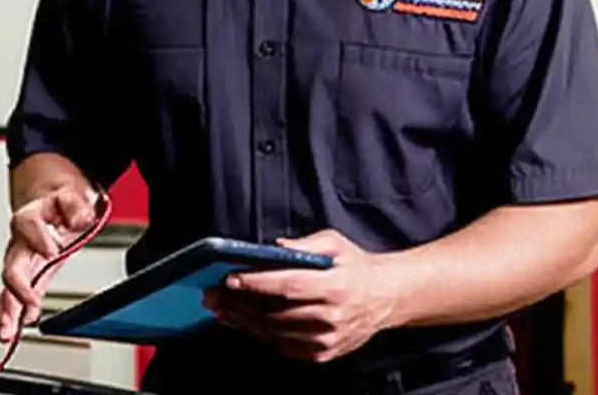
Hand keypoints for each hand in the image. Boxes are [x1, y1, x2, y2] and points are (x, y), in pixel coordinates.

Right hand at [0, 182, 98, 341]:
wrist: (53, 205)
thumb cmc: (60, 201)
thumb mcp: (73, 194)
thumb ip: (75, 204)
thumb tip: (77, 218)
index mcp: (30, 216)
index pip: (27, 224)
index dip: (38, 237)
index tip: (52, 250)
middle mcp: (20, 241)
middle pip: (12, 263)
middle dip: (16, 286)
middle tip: (28, 300)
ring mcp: (22, 260)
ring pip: (9, 287)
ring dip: (8, 309)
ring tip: (7, 331)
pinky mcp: (29, 275)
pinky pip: (18, 296)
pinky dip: (17, 313)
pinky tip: (18, 328)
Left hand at [203, 230, 397, 362]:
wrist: (386, 298)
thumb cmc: (355, 266)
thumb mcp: (335, 244)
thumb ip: (305, 244)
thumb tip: (274, 247)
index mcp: (334, 287)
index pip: (287, 286)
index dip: (256, 284)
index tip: (230, 279)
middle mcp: (330, 317)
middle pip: (275, 313)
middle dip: (239, 304)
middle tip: (212, 296)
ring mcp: (327, 339)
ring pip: (275, 333)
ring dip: (244, 322)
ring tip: (221, 310)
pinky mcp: (323, 353)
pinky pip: (284, 346)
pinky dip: (261, 335)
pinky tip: (244, 323)